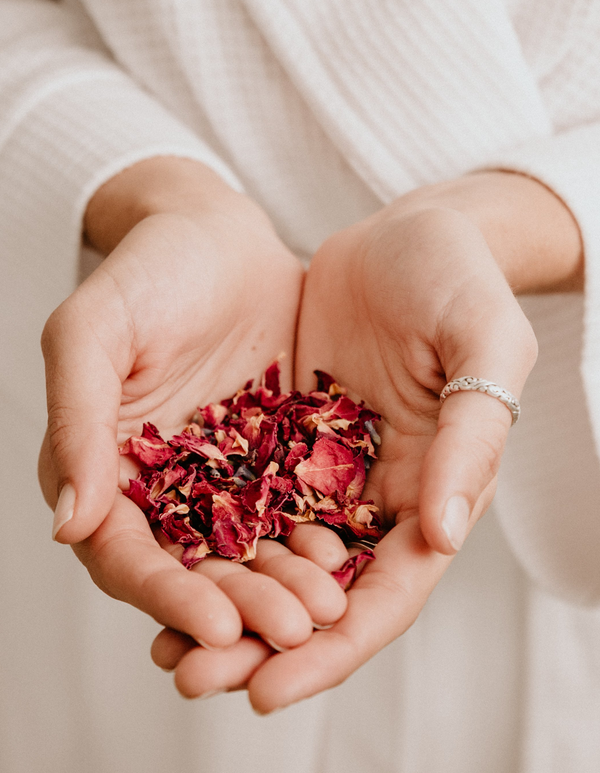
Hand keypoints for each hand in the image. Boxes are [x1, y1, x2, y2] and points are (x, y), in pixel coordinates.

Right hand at [39, 157, 345, 650]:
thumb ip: (77, 422)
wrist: (215, 234)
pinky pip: (296, 508)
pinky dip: (318, 538)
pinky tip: (350, 558)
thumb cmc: (144, 273)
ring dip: (286, 586)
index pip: (128, 555)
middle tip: (292, 629)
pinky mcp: (275, 456)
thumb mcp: (93, 333)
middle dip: (243, 606)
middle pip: (198, 569)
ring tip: (328, 607)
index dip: (169, 596)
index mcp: (106, 470)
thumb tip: (70, 526)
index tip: (218, 622)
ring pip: (253, 550)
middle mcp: (164, 488)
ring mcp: (224, 476)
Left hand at [162, 172, 580, 708]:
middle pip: (318, 593)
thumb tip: (443, 536)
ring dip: (223, 603)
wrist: (408, 234)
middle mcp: (377, 495)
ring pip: (272, 557)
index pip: (386, 594)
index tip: (269, 690)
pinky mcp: (286, 436)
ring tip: (163, 642)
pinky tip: (160, 559)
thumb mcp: (482, 345)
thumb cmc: (459, 282)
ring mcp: (327, 469)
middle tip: (190, 675)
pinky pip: (241, 496)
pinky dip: (207, 536)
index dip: (333, 650)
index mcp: (435, 491)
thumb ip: (473, 436)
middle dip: (259, 643)